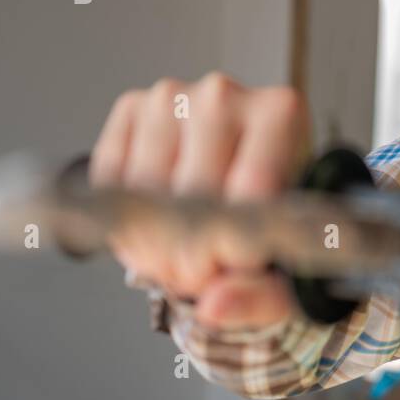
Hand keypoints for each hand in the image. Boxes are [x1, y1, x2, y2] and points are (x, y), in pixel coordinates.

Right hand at [89, 73, 310, 330]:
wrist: (250, 180)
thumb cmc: (275, 214)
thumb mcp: (289, 264)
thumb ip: (263, 294)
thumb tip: (213, 306)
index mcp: (280, 113)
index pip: (246, 193)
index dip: (230, 252)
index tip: (228, 276)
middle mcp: (224, 94)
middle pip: (191, 194)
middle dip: (186, 256)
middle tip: (196, 278)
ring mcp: (172, 96)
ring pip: (144, 189)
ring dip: (149, 242)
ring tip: (174, 259)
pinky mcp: (132, 108)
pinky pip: (111, 177)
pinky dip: (124, 216)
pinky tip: (152, 227)